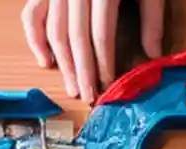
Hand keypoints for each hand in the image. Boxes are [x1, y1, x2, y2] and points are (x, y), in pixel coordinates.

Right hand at [20, 0, 164, 100]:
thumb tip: (153, 54)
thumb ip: (152, 18)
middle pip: (75, 37)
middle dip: (81, 70)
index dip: (103, 62)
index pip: (100, 34)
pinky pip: (33, 14)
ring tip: (71, 87)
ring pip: (53, 30)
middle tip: (87, 96)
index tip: (107, 85)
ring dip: (62, 62)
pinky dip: (35, 38)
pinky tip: (45, 61)